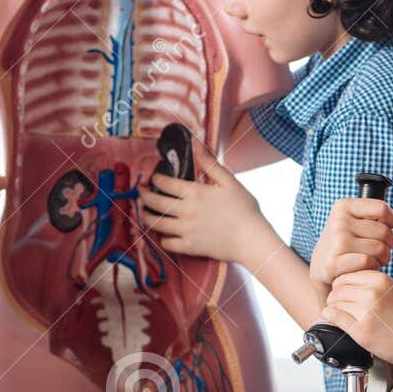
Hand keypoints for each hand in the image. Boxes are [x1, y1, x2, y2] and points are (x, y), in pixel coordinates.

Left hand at [139, 141, 272, 264]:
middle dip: (144, 196)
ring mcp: (186, 230)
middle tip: (141, 192)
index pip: (165, 183)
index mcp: (195, 193)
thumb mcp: (230, 181)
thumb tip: (196, 145)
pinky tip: (164, 233)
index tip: (153, 178)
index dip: (156, 178)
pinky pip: (167, 243)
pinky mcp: (189, 247)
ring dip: (146, 216)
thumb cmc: (244, 209)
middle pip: (155, 202)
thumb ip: (210, 164)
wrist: (252, 239)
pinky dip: (163, 238)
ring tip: (145, 212)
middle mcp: (186, 211)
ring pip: (156, 223)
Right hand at [309, 197, 392, 287]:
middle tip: (376, 249)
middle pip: (384, 231)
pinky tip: (363, 267)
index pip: (383, 208)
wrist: (322, 267)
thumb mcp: (364, 224)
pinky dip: (371, 267)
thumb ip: (390, 220)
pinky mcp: (335, 262)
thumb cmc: (348, 242)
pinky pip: (368, 262)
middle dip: (388, 243)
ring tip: (371, 258)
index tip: (385, 228)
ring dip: (382, 257)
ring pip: (379, 248)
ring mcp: (336, 242)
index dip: (391, 221)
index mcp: (344, 206)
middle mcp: (338, 221)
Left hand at [319, 270, 392, 367]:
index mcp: (380, 280)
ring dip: (334, 308)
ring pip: (334, 302)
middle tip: (341, 307)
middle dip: (335, 298)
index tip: (344, 295)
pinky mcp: (361, 330)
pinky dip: (330, 317)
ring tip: (342, 315)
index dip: (340, 286)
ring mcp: (366, 311)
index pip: (345, 276)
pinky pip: (334, 317)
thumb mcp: (389, 292)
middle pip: (337, 288)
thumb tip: (339, 284)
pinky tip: (335, 320)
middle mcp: (372, 293)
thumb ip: (368, 285)